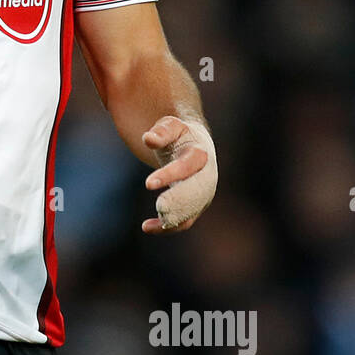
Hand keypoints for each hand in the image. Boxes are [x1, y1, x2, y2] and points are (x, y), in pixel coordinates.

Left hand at [141, 115, 216, 233]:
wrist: (194, 145)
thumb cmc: (178, 135)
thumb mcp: (170, 127)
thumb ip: (161, 132)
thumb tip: (148, 139)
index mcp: (200, 153)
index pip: (188, 165)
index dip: (170, 174)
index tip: (148, 184)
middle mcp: (206, 175)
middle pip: (197, 190)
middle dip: (179, 200)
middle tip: (160, 207)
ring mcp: (203, 192)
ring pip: (193, 209)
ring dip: (175, 217)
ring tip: (149, 224)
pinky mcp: (196, 205)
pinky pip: (185, 221)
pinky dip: (168, 227)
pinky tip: (147, 227)